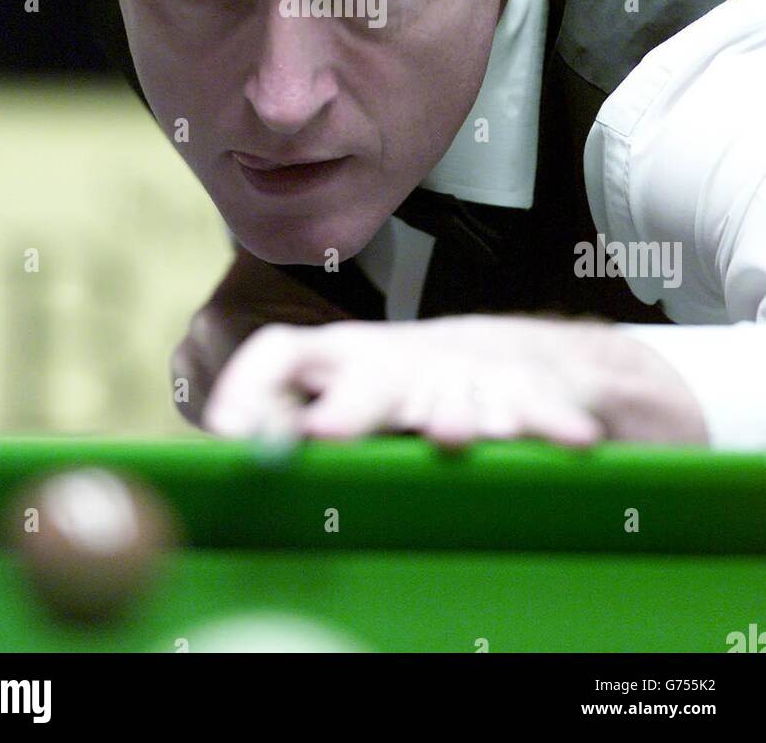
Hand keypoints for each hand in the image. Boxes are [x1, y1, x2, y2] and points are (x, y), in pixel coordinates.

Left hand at [203, 314, 708, 446]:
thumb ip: (295, 413)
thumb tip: (230, 442)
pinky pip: (536, 410)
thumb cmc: (413, 386)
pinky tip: (568, 442)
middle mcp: (399, 363)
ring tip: (451, 435)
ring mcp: (464, 375)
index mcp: (345, 360)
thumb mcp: (351, 393)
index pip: (285, 350)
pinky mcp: (524, 392)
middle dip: (354, 407)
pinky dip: (550, 425)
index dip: (253, 384)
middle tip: (329, 434)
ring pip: (456, 396)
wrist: (518, 356)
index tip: (225, 425)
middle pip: (371, 378)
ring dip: (455, 416)